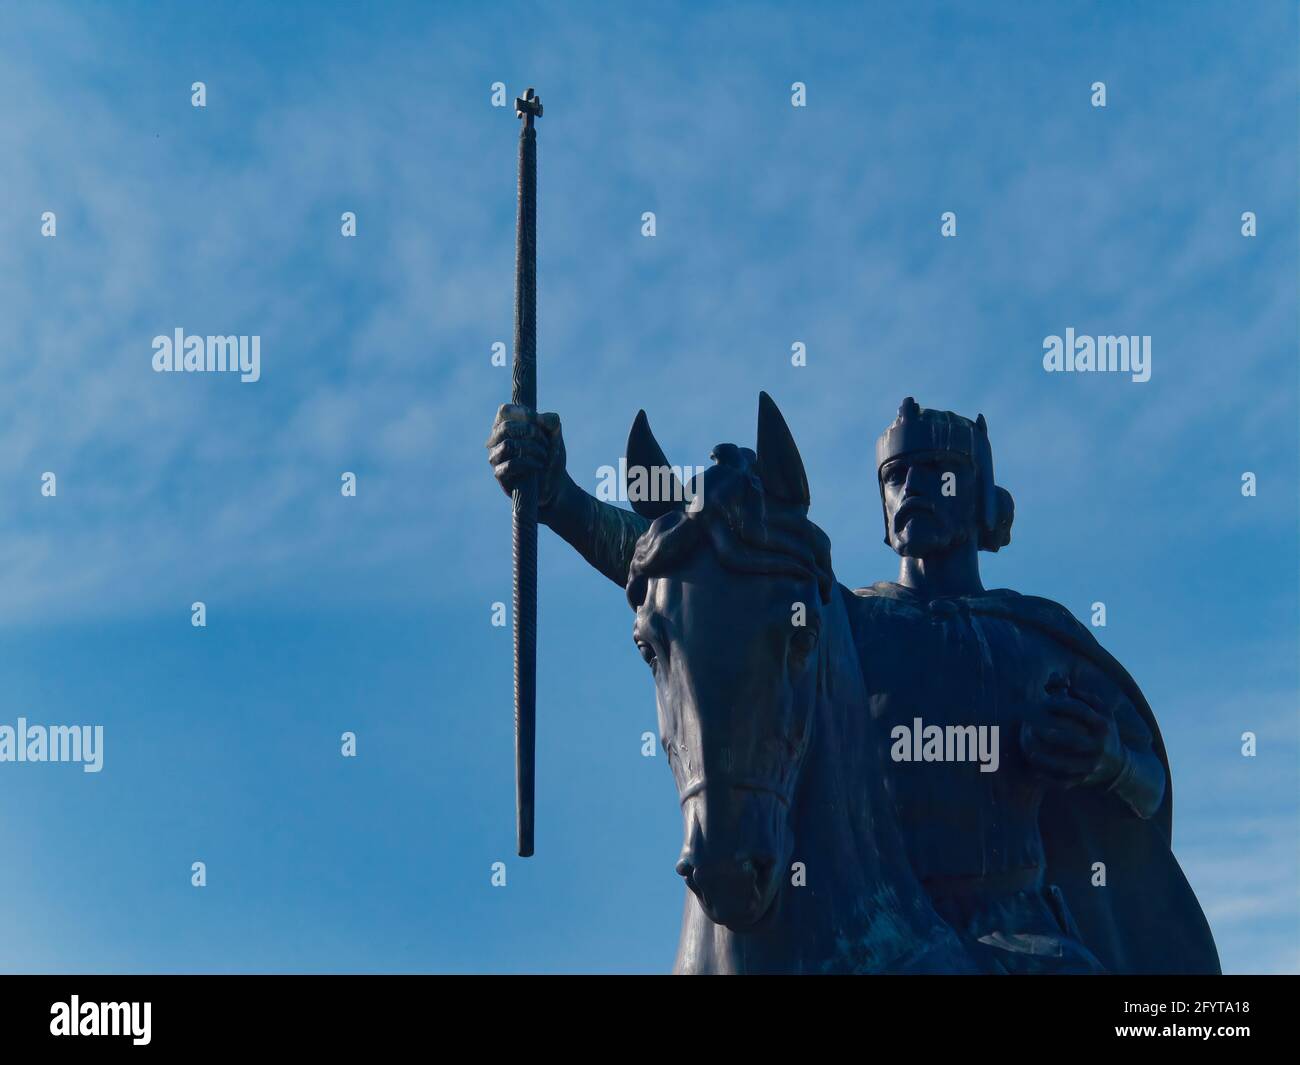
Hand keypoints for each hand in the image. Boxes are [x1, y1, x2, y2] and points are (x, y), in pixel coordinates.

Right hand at [486, 404, 567, 509]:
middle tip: (546, 442)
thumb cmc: (550, 456)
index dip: (523, 413)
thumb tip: (540, 418)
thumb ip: (552, 422)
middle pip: (506, 427)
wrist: (554, 484)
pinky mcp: (499, 474)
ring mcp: (496, 457)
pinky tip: (539, 465)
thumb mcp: (555, 436)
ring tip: (544, 455)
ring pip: (507, 444)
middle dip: (531, 431)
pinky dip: (529, 463)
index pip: (504, 411)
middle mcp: (496, 440)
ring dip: (532, 448)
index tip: (539, 421)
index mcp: (506, 425)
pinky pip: (510, 465)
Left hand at [1020, 673, 1123, 788]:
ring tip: (1030, 752)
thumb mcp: (1100, 711)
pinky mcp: (1087, 779)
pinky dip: (1050, 779)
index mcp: (1103, 725)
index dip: (1061, 704)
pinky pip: (1066, 781)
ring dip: (1047, 760)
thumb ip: (1079, 694)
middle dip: (1052, 736)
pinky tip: (1034, 773)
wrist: (1121, 766)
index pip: (1082, 711)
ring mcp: (1093, 765)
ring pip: (1067, 765)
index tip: (1044, 702)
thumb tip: (1055, 677)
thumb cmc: (1103, 730)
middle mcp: (1100, 746)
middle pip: (1074, 741)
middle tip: (1032, 729)